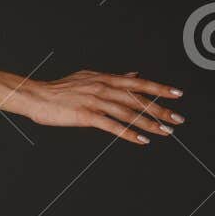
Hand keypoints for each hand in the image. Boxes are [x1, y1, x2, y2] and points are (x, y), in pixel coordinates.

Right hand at [25, 70, 183, 144]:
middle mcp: (103, 88)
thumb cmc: (59, 90)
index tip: (177, 94)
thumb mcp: (88, 77)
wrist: (36, 96)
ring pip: (129, 114)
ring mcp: (95, 102)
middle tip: (178, 119)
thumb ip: (112, 78)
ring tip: (165, 132)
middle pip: (138, 100)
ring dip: (149, 124)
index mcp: (105, 79)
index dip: (159, 89)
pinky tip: (141, 140)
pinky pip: (112, 126)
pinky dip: (129, 133)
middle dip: (161, 110)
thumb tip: (133, 75)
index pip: (138, 83)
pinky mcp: (86, 116)